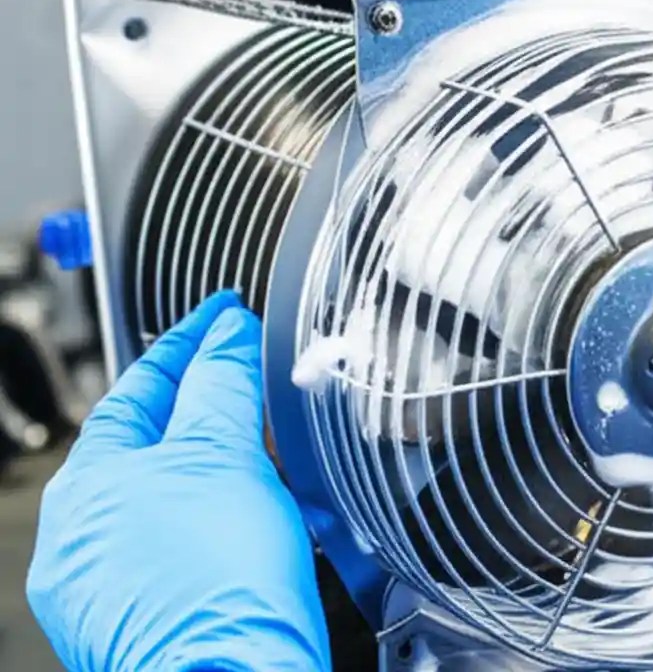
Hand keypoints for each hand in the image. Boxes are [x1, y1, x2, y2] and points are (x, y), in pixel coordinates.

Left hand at [27, 292, 330, 670]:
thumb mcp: (223, 458)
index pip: (141, 388)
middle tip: (260, 385)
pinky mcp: (151, 621)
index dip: (189, 345)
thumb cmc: (214, 589)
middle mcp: (85, 536)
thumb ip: (222, 387)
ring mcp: (113, 585)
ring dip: (232, 476)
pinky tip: (272, 531)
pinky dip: (233, 529)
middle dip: (215, 413)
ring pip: (179, 503)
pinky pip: (194, 552)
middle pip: (156, 446)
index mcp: (87, 485)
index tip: (222, 316)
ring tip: (281, 467)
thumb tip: (224, 332)